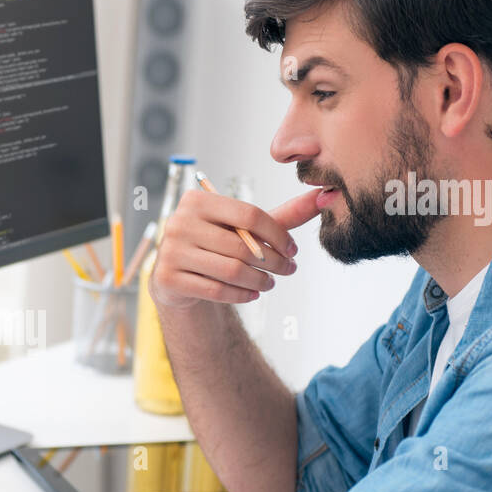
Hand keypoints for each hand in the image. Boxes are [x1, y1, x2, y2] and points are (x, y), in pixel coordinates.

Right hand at [148, 187, 321, 309]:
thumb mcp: (245, 229)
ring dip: (259, 281)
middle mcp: (179, 222)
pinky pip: (215, 290)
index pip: (249, 215)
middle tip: (288, 270)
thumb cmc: (215, 245)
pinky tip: (252, 295)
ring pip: (231, 270)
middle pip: (242, 245)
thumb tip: (324, 196)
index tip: (293, 250)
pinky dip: (241, 295)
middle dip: (273, 261)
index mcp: (197, 200)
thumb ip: (282, 216)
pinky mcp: (167, 278)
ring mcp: (170, 251)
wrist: (177, 276)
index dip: (278, 235)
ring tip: (270, 283)